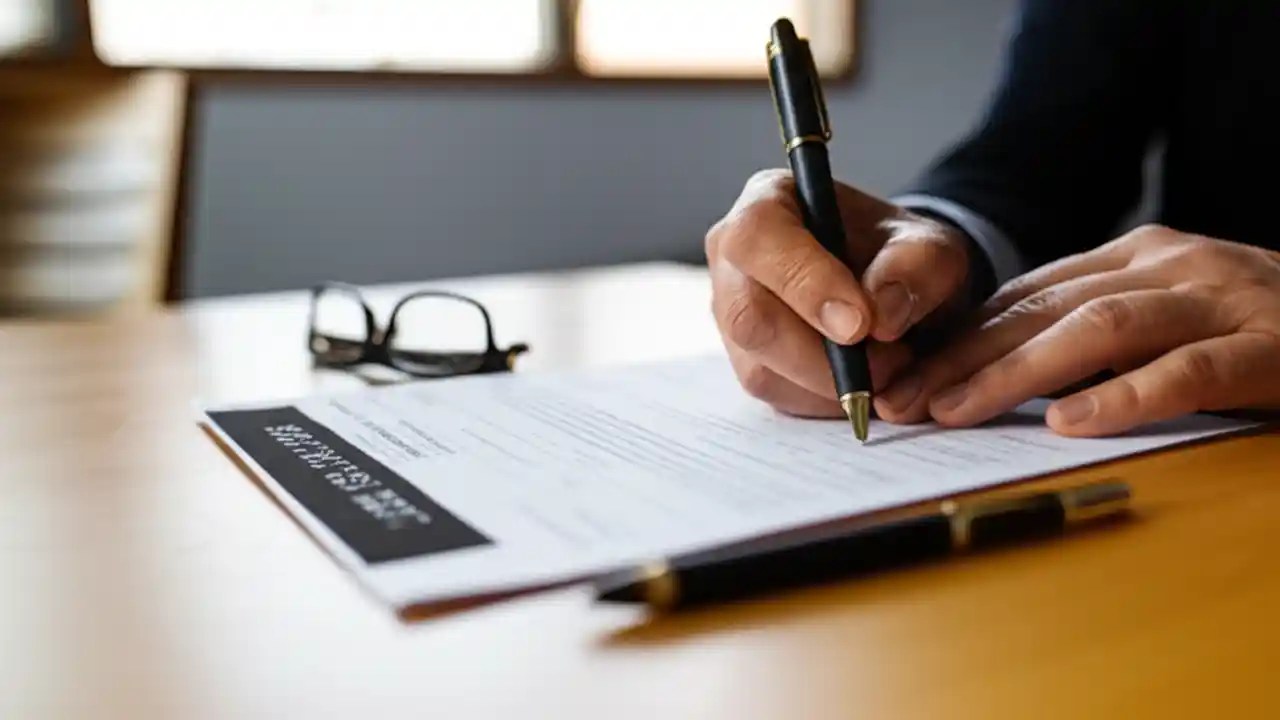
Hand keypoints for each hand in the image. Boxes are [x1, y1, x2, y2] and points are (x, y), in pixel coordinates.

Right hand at [704, 169, 975, 415]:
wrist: (892, 289)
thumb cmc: (899, 256)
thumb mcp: (931, 247)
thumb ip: (917, 266)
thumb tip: (881, 314)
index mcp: (767, 203)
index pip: (759, 238)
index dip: (805, 284)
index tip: (860, 324)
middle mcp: (733, 260)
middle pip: (748, 316)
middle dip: (820, 353)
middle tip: (887, 361)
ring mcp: (730, 316)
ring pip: (760, 367)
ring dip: (830, 382)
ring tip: (887, 366)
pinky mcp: (747, 362)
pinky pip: (776, 395)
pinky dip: (826, 399)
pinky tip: (862, 379)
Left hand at [877, 224, 1279, 434]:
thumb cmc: (1246, 327)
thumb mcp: (1161, 313)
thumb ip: (1089, 327)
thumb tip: (990, 370)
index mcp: (1134, 255)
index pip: (1025, 295)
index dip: (959, 338)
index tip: (906, 377)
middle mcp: (1167, 264)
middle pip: (1043, 309)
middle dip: (964, 358)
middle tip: (908, 401)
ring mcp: (1217, 299)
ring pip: (1096, 329)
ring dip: (1015, 373)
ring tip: (957, 410)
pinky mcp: (1264, 347)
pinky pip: (1184, 371)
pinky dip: (1121, 397)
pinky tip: (1068, 424)